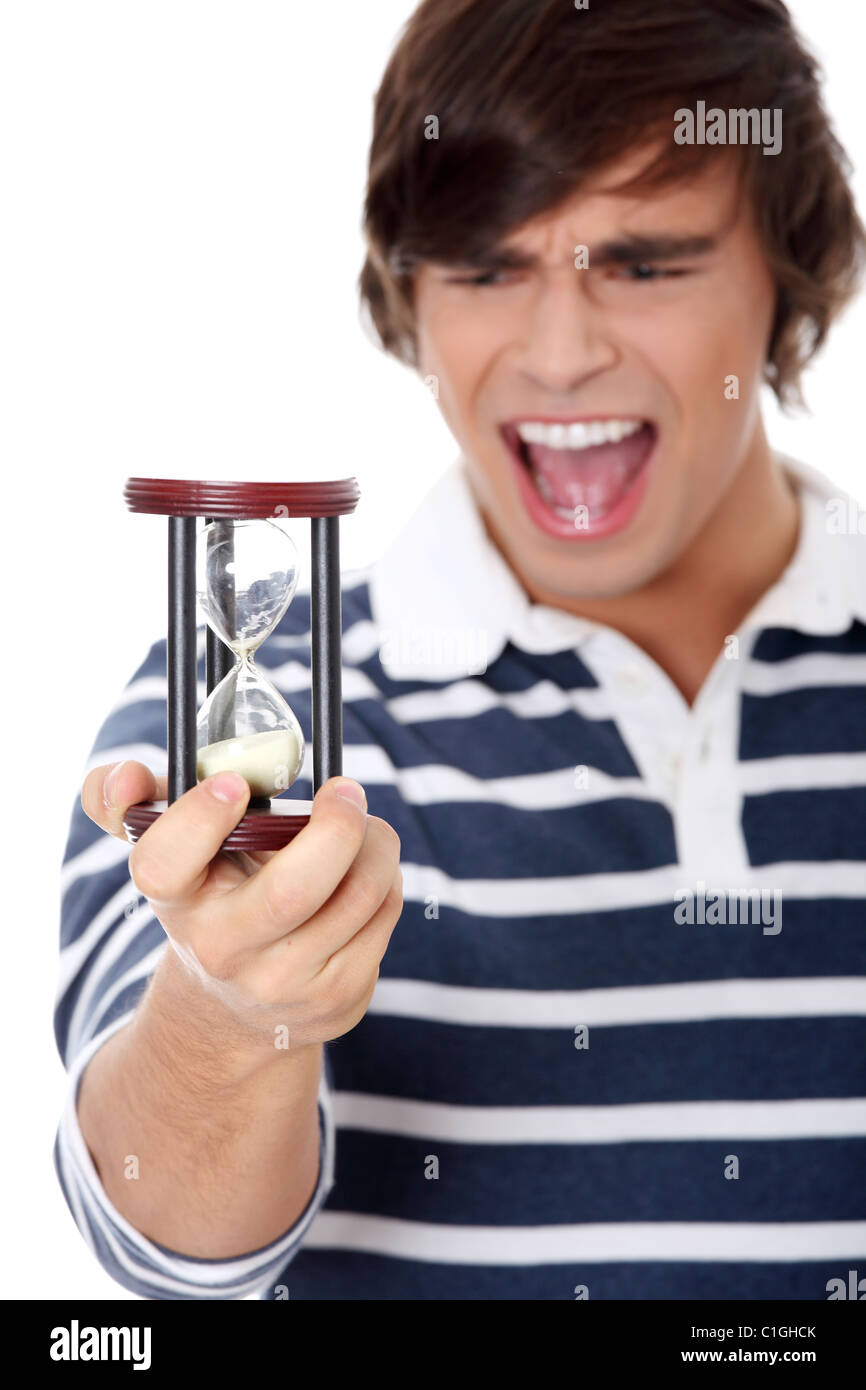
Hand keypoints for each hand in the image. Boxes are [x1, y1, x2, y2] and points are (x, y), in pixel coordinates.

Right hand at [81, 762, 402, 1050]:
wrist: (236, 1007)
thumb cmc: (210, 897)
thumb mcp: (170, 851)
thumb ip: (132, 800)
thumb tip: (127, 775)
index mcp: (175, 900)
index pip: (166, 864)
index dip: (199, 818)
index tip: (234, 784)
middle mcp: (223, 950)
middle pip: (292, 891)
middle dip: (335, 827)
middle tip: (345, 790)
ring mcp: (284, 982)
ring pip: (358, 895)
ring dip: (375, 842)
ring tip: (363, 823)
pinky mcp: (339, 998)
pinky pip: (383, 916)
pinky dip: (385, 876)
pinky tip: (365, 870)